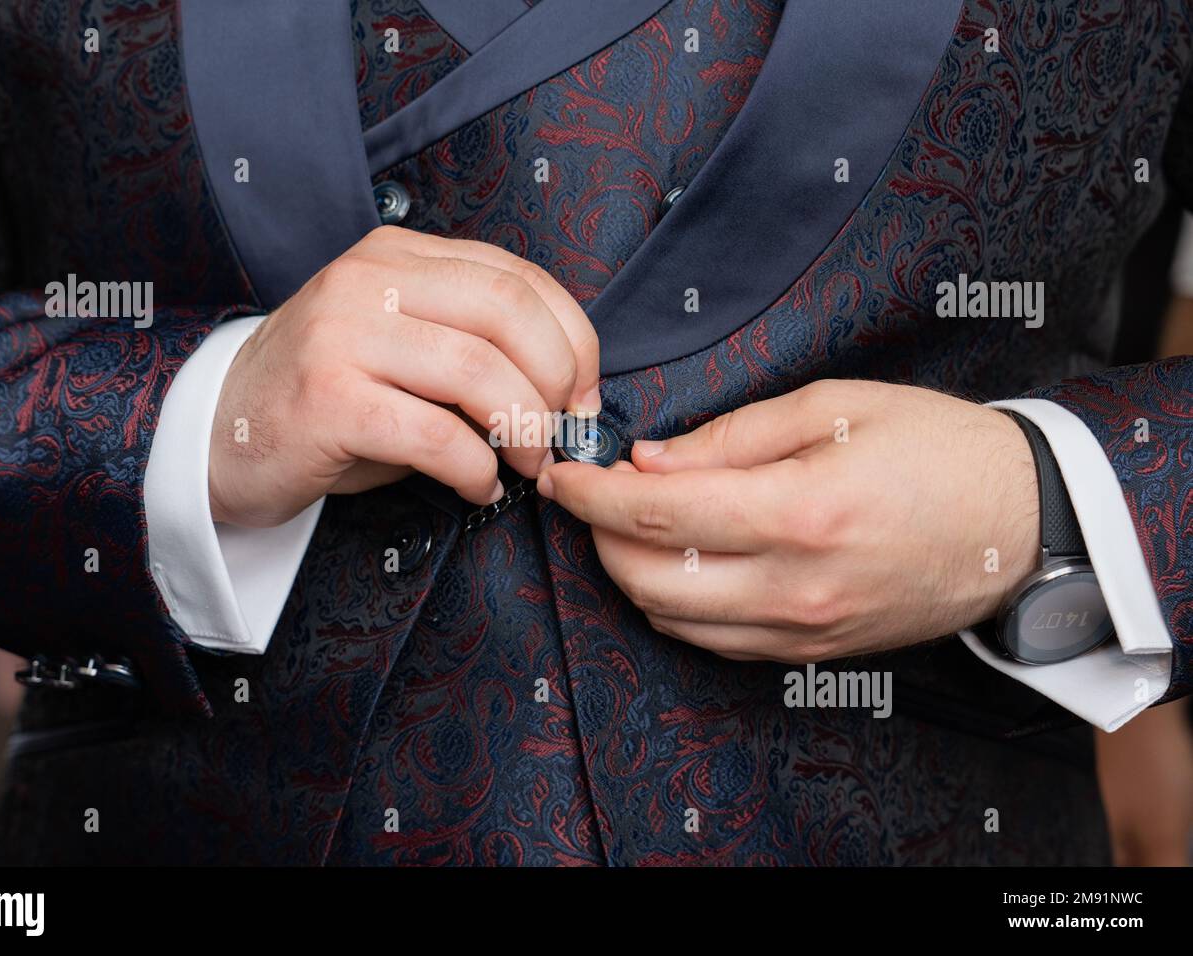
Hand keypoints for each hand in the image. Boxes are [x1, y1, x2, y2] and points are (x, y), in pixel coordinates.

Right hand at [209, 225, 599, 525]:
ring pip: (478, 371)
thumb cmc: (327, 400)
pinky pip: (434, 434)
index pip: (516, 276)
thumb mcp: (401, 349)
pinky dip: (474, 469)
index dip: (572, 338)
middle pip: (507, 312)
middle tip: (562, 432)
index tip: (585, 392)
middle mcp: (368, 280)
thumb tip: (566, 391)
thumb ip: (472, 346)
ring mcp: (342, 336)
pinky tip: (476, 487)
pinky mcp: (327, 400)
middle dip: (558, 380)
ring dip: (523, 428)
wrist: (218, 435)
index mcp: (396, 256)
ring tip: (526, 463)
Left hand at [537, 380, 1040, 661]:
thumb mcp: (834, 407)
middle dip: (599, 535)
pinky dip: (676, 605)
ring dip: (631, 572)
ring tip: (632, 523)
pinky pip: (715, 642)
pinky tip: (679, 562)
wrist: (1022, 523)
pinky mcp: (814, 653)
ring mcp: (805, 631)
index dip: (590, 494)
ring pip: (671, 620)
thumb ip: (730, 437)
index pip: (655, 514)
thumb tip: (649, 461)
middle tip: (593, 493)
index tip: (562, 473)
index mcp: (801, 512)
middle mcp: (796, 587)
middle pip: (647, 578)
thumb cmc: (936, 448)